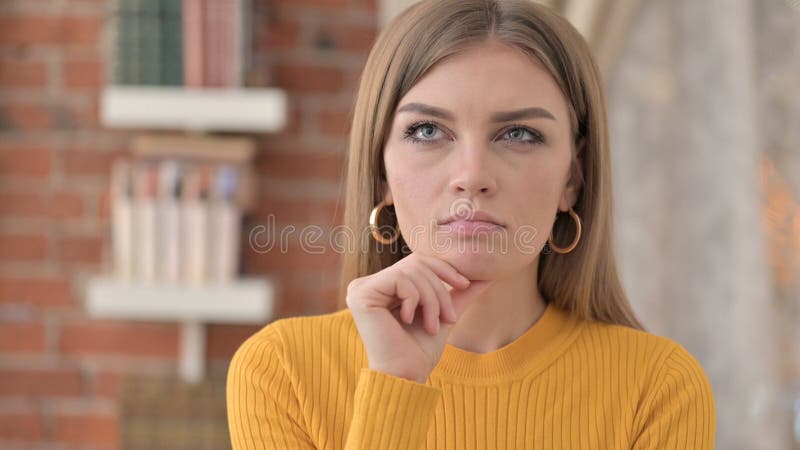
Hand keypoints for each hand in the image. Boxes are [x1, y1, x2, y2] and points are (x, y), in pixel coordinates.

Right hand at [346, 252, 492, 382]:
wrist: (407, 375)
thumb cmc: (421, 349)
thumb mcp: (444, 313)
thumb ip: (460, 293)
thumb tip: (488, 275)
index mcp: (383, 285)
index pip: (418, 261)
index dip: (444, 269)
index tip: (465, 284)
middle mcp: (368, 284)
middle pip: (416, 264)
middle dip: (439, 289)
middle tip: (448, 318)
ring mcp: (360, 288)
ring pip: (411, 272)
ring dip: (430, 300)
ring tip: (432, 325)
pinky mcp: (360, 294)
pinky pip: (399, 280)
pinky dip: (414, 301)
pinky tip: (408, 320)